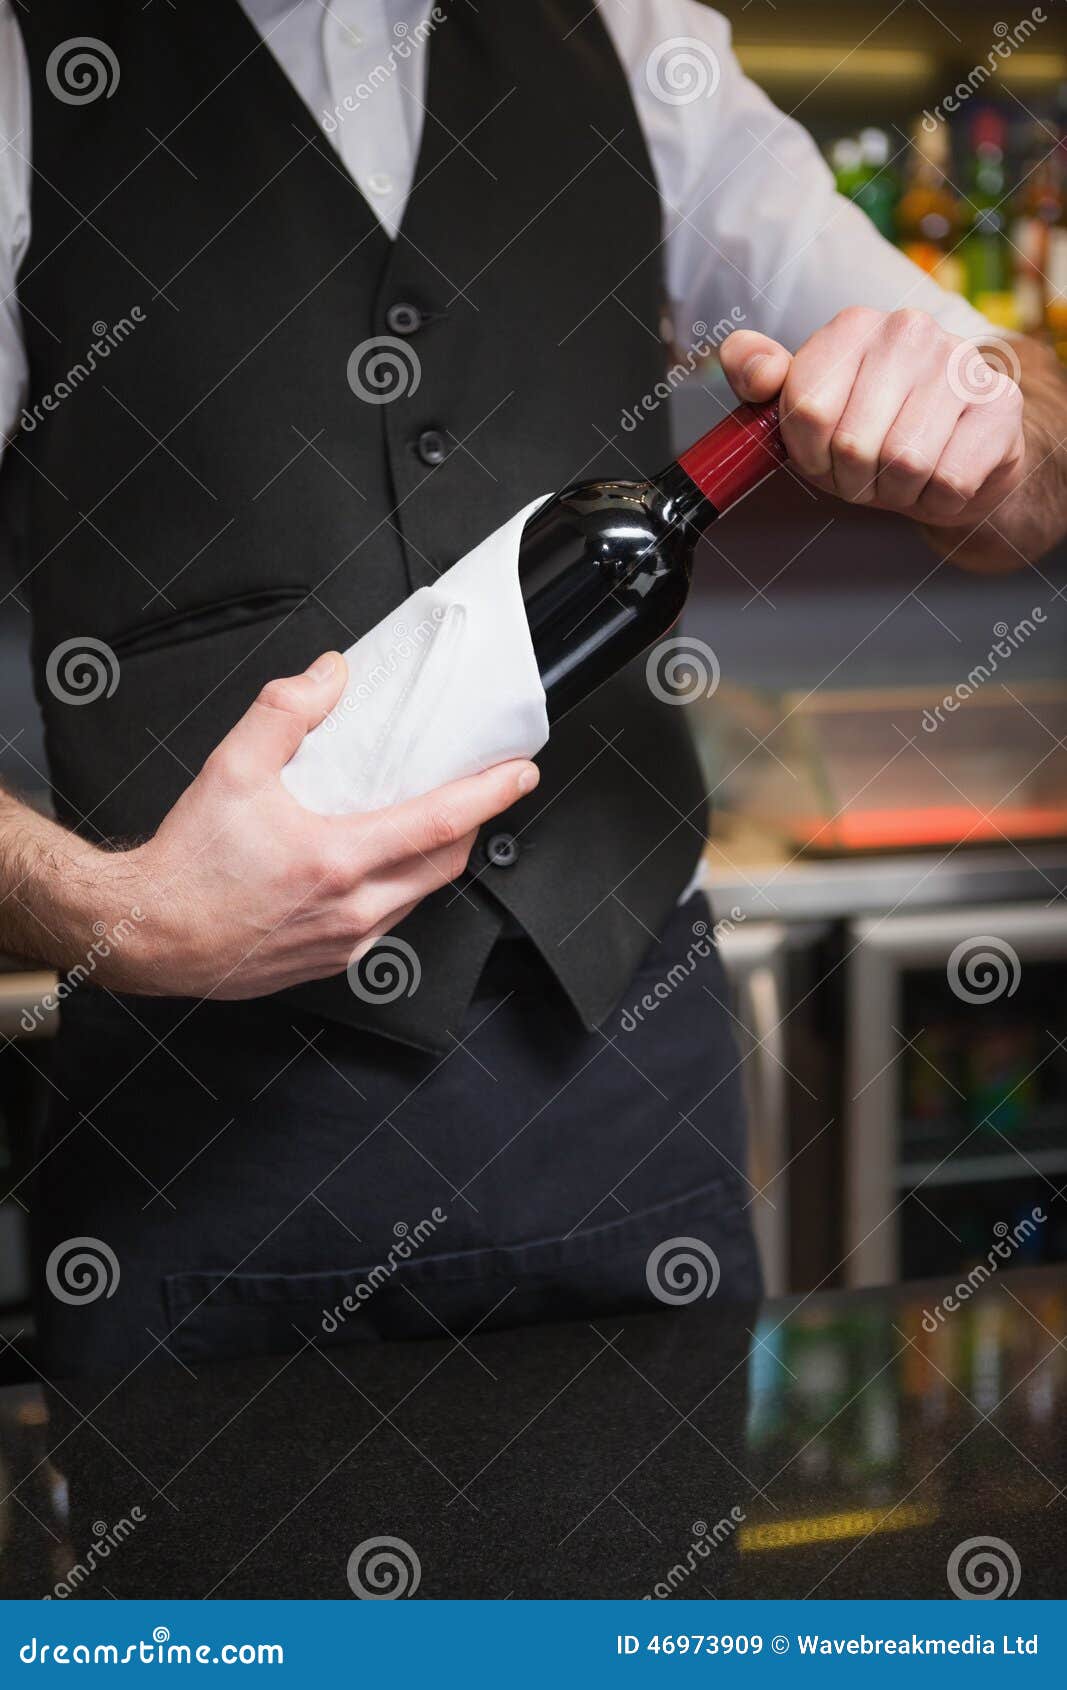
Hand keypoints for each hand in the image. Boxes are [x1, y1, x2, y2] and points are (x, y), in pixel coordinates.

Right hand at [88, 651, 538, 997]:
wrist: (148, 933)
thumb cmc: (187, 866)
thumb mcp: (232, 769)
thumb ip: (286, 711)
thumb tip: (330, 675)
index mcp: (336, 861)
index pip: (440, 824)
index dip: (489, 795)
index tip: (520, 774)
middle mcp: (351, 909)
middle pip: (445, 864)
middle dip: (476, 824)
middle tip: (488, 791)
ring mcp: (345, 942)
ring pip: (420, 897)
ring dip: (438, 857)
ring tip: (438, 821)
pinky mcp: (332, 962)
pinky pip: (389, 922)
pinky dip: (401, 888)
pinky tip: (385, 865)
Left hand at [720, 309, 1026, 531]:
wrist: (957, 452)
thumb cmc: (873, 431)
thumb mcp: (806, 406)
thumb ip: (760, 376)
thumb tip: (755, 371)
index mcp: (853, 326)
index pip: (806, 409)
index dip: (808, 455)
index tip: (822, 456)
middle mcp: (909, 330)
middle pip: (853, 443)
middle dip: (852, 478)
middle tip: (867, 472)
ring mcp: (960, 363)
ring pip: (904, 464)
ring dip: (895, 492)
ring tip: (902, 476)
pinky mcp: (1001, 405)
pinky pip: (949, 482)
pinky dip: (936, 500)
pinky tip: (940, 479)